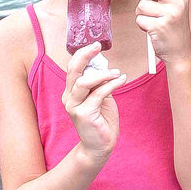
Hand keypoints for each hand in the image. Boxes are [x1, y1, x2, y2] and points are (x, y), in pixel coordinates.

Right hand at [63, 41, 125, 165]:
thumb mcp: (101, 96)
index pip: (73, 68)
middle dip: (85, 56)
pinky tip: (121, 80)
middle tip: (98, 46)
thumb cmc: (101, 120)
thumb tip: (104, 64)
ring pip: (84, 82)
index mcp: (71, 91)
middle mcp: (69, 97)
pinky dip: (111, 85)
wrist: (100, 145)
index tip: (95, 44)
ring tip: (117, 72)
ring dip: (102, 74)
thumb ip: (99, 82)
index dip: (82, 54)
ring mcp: (74, 106)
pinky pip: (98, 94)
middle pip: (73, 71)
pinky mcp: (84, 114)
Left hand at [125, 0, 190, 63]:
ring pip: (141, 6)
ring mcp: (170, 15)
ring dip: (141, 15)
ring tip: (151, 23)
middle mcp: (178, 3)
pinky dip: (141, 26)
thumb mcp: (174, 10)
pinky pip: (140, 20)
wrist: (180, 53)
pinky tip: (152, 32)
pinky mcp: (160, 26)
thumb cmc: (173, 31)